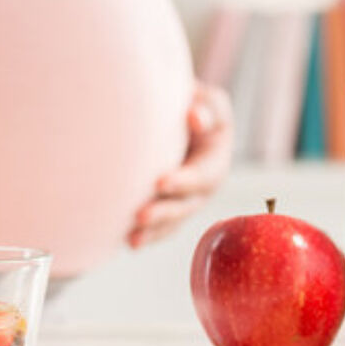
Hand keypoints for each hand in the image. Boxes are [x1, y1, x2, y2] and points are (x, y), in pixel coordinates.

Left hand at [127, 82, 232, 248]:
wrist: (184, 118)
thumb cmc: (195, 105)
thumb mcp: (209, 102)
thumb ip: (207, 109)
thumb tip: (194, 117)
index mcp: (216, 161)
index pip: (202, 175)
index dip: (183, 180)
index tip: (159, 182)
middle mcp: (204, 187)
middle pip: (186, 205)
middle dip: (164, 212)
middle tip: (140, 215)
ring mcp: (188, 201)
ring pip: (173, 222)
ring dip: (154, 231)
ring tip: (133, 239)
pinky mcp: (172, 208)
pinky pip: (162, 227)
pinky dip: (147, 235)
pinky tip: (128, 242)